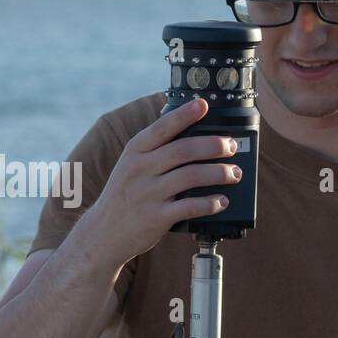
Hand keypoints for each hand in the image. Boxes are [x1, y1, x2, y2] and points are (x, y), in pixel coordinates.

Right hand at [79, 97, 240, 269]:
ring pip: (191, 176)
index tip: (204, 105)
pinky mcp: (155, 217)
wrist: (103, 232)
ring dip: (219, 173)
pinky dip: (210, 203)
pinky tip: (221, 201)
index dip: (184, 114)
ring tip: (234, 173)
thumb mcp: (130, 166)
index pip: (162, 128)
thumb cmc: (125, 194)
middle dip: (214, 145)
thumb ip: (155, 151)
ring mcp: (147, 194)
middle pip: (183, 150)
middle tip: (232, 146)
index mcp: (135, 151)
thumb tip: (193, 133)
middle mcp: (139, 169)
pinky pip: (190, 207)